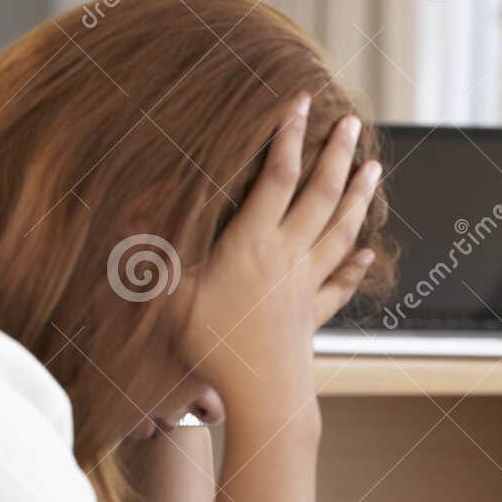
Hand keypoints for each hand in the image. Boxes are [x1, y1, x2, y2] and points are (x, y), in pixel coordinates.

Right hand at [180, 94, 381, 421]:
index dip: (287, 137)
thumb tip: (127, 207)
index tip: (299, 103)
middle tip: (353, 121)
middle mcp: (287, 258)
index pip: (275, 178)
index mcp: (253, 244)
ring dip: (357, 197)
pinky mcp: (313, 315)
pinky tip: (366, 252)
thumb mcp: (169, 295)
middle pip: (320, 196)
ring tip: (374, 168)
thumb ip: (153, 251)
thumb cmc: (211, 348)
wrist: (263, 398)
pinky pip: (340, 284)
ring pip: (339, 231)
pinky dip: (355, 265)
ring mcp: (306, 285)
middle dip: (337, 155)